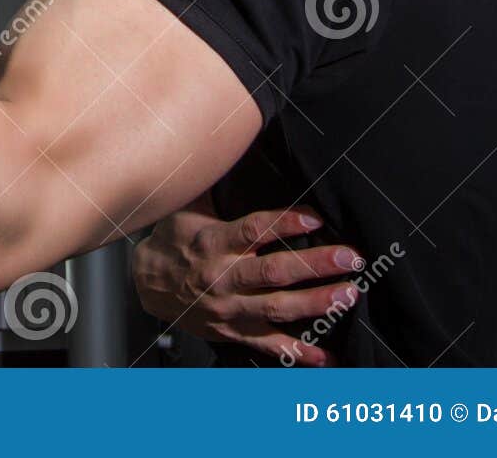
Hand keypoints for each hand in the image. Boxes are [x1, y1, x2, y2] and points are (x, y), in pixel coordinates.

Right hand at [132, 201, 362, 366]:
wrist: (147, 284)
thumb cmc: (173, 238)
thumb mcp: (186, 205)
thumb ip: (213, 179)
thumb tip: (228, 140)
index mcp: (213, 241)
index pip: (252, 230)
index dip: (284, 223)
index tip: (315, 216)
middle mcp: (221, 276)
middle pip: (272, 272)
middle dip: (315, 264)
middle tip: (350, 258)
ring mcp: (228, 308)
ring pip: (277, 308)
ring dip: (315, 303)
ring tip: (348, 295)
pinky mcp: (232, 330)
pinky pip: (268, 344)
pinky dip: (298, 353)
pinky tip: (326, 356)